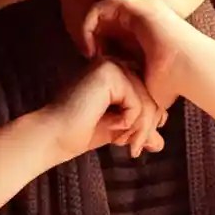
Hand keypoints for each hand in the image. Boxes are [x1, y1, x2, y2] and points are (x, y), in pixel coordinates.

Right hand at [44, 58, 166, 161]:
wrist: (55, 136)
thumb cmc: (82, 132)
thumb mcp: (119, 130)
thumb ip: (139, 131)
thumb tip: (159, 142)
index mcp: (118, 74)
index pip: (151, 96)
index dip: (150, 123)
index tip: (137, 145)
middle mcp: (116, 65)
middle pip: (153, 98)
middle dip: (148, 128)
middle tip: (134, 149)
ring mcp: (112, 66)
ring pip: (148, 101)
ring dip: (140, 129)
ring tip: (124, 143)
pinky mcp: (109, 74)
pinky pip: (138, 102)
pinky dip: (129, 121)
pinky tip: (111, 125)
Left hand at [82, 0, 194, 109]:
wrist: (190, 70)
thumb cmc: (175, 83)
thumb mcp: (148, 84)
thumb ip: (136, 85)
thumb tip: (136, 120)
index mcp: (146, 32)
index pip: (115, 32)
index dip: (101, 46)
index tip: (95, 65)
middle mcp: (143, 17)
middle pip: (107, 20)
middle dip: (94, 37)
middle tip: (90, 58)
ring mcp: (140, 9)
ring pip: (101, 12)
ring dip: (89, 31)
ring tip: (88, 52)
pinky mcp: (135, 5)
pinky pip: (101, 7)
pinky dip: (90, 24)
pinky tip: (91, 46)